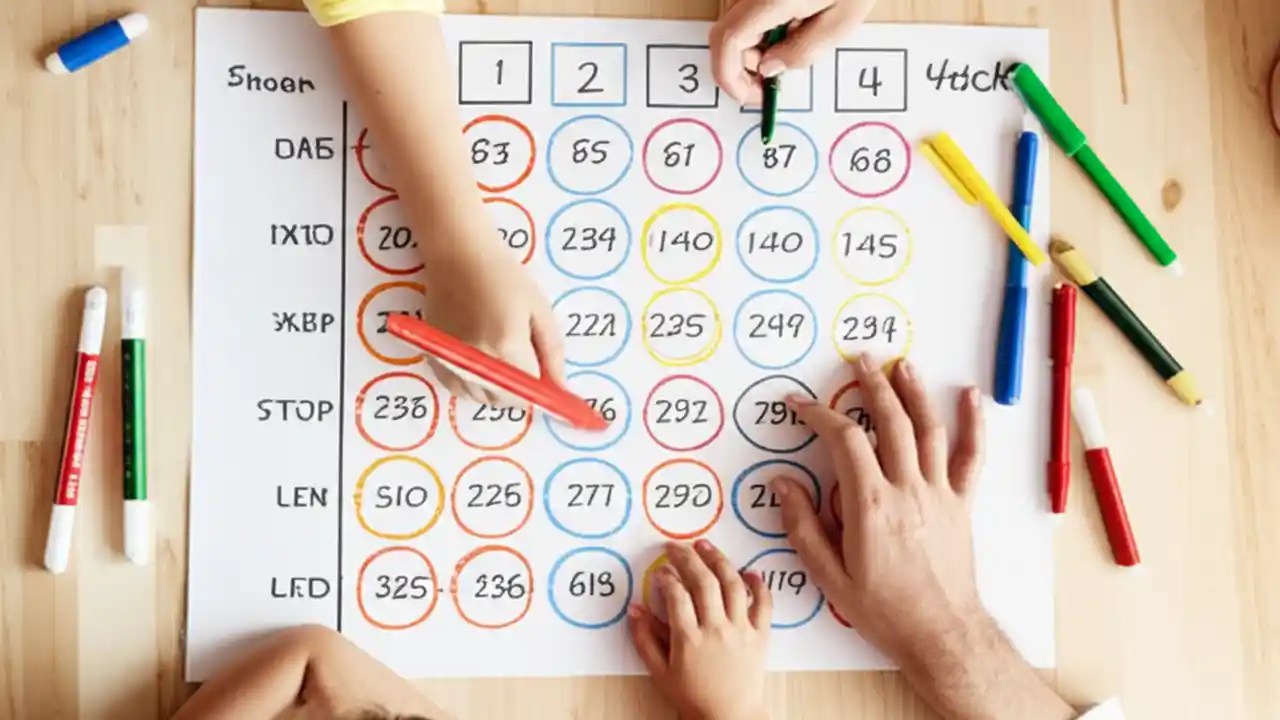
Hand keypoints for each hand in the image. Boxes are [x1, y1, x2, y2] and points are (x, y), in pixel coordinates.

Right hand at [419, 240, 563, 405]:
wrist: (459, 256)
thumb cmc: (505, 277)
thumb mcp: (540, 309)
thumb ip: (552, 352)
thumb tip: (559, 388)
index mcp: (506, 346)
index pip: (528, 393)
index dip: (540, 390)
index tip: (544, 378)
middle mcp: (476, 360)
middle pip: (504, 400)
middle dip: (519, 390)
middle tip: (521, 359)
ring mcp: (450, 361)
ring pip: (480, 398)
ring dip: (495, 389)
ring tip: (498, 353)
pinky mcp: (433, 358)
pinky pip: (457, 390)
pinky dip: (471, 383)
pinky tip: (477, 356)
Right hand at [628, 540, 771, 719]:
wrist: (730, 717)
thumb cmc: (693, 697)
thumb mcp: (660, 672)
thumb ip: (645, 639)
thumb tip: (634, 609)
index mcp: (690, 640)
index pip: (676, 596)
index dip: (666, 578)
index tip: (660, 572)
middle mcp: (717, 630)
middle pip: (703, 582)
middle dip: (687, 558)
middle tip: (675, 546)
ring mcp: (742, 631)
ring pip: (733, 585)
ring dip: (718, 560)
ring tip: (705, 545)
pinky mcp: (761, 635)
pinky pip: (764, 604)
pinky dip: (759, 584)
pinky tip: (749, 570)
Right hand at [711, 0, 876, 103]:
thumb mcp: (842, 19)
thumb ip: (804, 51)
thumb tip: (770, 69)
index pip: (727, 42)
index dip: (730, 77)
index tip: (749, 95)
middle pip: (725, 34)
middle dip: (743, 65)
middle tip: (772, 79)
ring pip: (734, 21)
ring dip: (752, 44)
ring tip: (792, 41)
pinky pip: (746, 7)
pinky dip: (759, 25)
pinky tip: (790, 22)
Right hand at [775, 355, 985, 662]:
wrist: (940, 634)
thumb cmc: (883, 610)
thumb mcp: (828, 576)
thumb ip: (803, 526)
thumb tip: (783, 484)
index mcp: (870, 505)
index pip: (843, 440)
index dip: (818, 414)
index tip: (799, 405)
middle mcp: (907, 489)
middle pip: (889, 422)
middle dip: (871, 385)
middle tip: (859, 360)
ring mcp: (939, 494)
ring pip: (928, 429)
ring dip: (913, 392)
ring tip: (901, 364)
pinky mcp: (961, 505)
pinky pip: (971, 457)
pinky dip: (973, 424)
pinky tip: (970, 397)